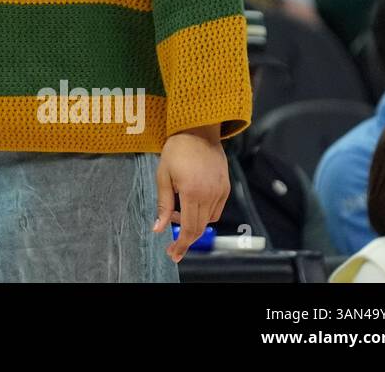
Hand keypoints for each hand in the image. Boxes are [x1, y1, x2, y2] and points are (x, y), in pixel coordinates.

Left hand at [153, 125, 229, 262]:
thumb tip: (158, 228)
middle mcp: (209, 195)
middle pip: (200, 228)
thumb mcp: (163, 176)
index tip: (173, 254)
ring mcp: (220, 192)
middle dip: (186, 239)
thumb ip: (163, 204)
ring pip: (209, 220)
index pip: (188, 228)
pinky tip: (191, 204)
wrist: (198, 131)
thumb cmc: (176, 150)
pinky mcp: (226, 187)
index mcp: (192, 193)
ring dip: (193, 223)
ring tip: (176, 212)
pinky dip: (204, 214)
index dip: (181, 244)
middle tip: (172, 245)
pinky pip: (216, 210)